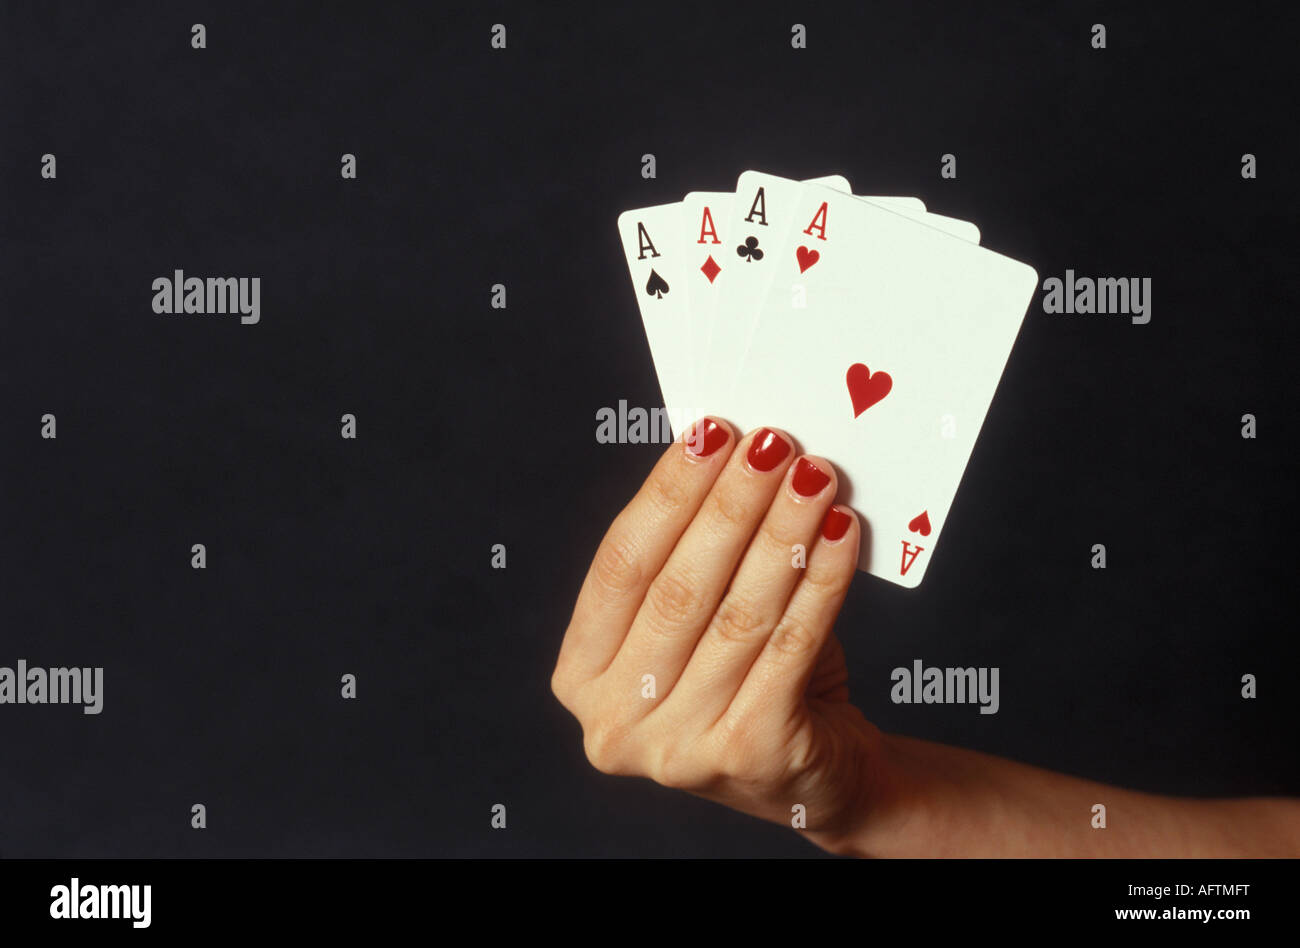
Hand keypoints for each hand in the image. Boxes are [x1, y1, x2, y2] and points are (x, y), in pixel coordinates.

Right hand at [551, 418, 883, 852]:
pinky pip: (791, 645)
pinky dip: (821, 580)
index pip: (620, 565)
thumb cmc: (746, 681)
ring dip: (782, 533)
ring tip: (814, 477)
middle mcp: (614, 720)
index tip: (711, 434)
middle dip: (731, 504)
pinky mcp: (748, 754)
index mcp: (582, 675)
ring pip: (739, 613)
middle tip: (773, 444)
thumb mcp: (697, 622)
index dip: (667, 494)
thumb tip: (732, 453)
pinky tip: (840, 533)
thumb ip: (695, 556)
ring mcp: (677, 748)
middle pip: (678, 587)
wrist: (811, 774)